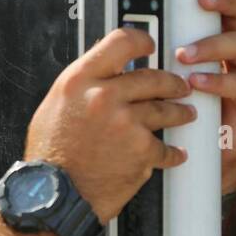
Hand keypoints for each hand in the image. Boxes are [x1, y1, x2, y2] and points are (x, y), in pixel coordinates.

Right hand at [24, 26, 194, 224]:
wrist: (52, 195)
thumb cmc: (51, 154)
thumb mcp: (56, 104)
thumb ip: (83, 84)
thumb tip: (105, 69)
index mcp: (80, 80)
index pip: (120, 42)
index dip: (141, 41)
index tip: (150, 46)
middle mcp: (104, 97)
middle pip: (152, 77)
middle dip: (172, 82)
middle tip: (180, 87)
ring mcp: (126, 123)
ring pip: (166, 109)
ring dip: (179, 112)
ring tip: (185, 115)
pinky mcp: (141, 151)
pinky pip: (166, 147)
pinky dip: (172, 152)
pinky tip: (174, 153)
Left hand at [174, 0, 235, 192]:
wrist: (196, 156)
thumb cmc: (179, 114)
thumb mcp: (163, 79)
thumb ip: (157, 58)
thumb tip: (126, 38)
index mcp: (216, 42)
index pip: (223, 10)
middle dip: (224, 6)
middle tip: (198, 10)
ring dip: (212, 47)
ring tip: (185, 59)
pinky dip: (222, 81)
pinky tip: (200, 84)